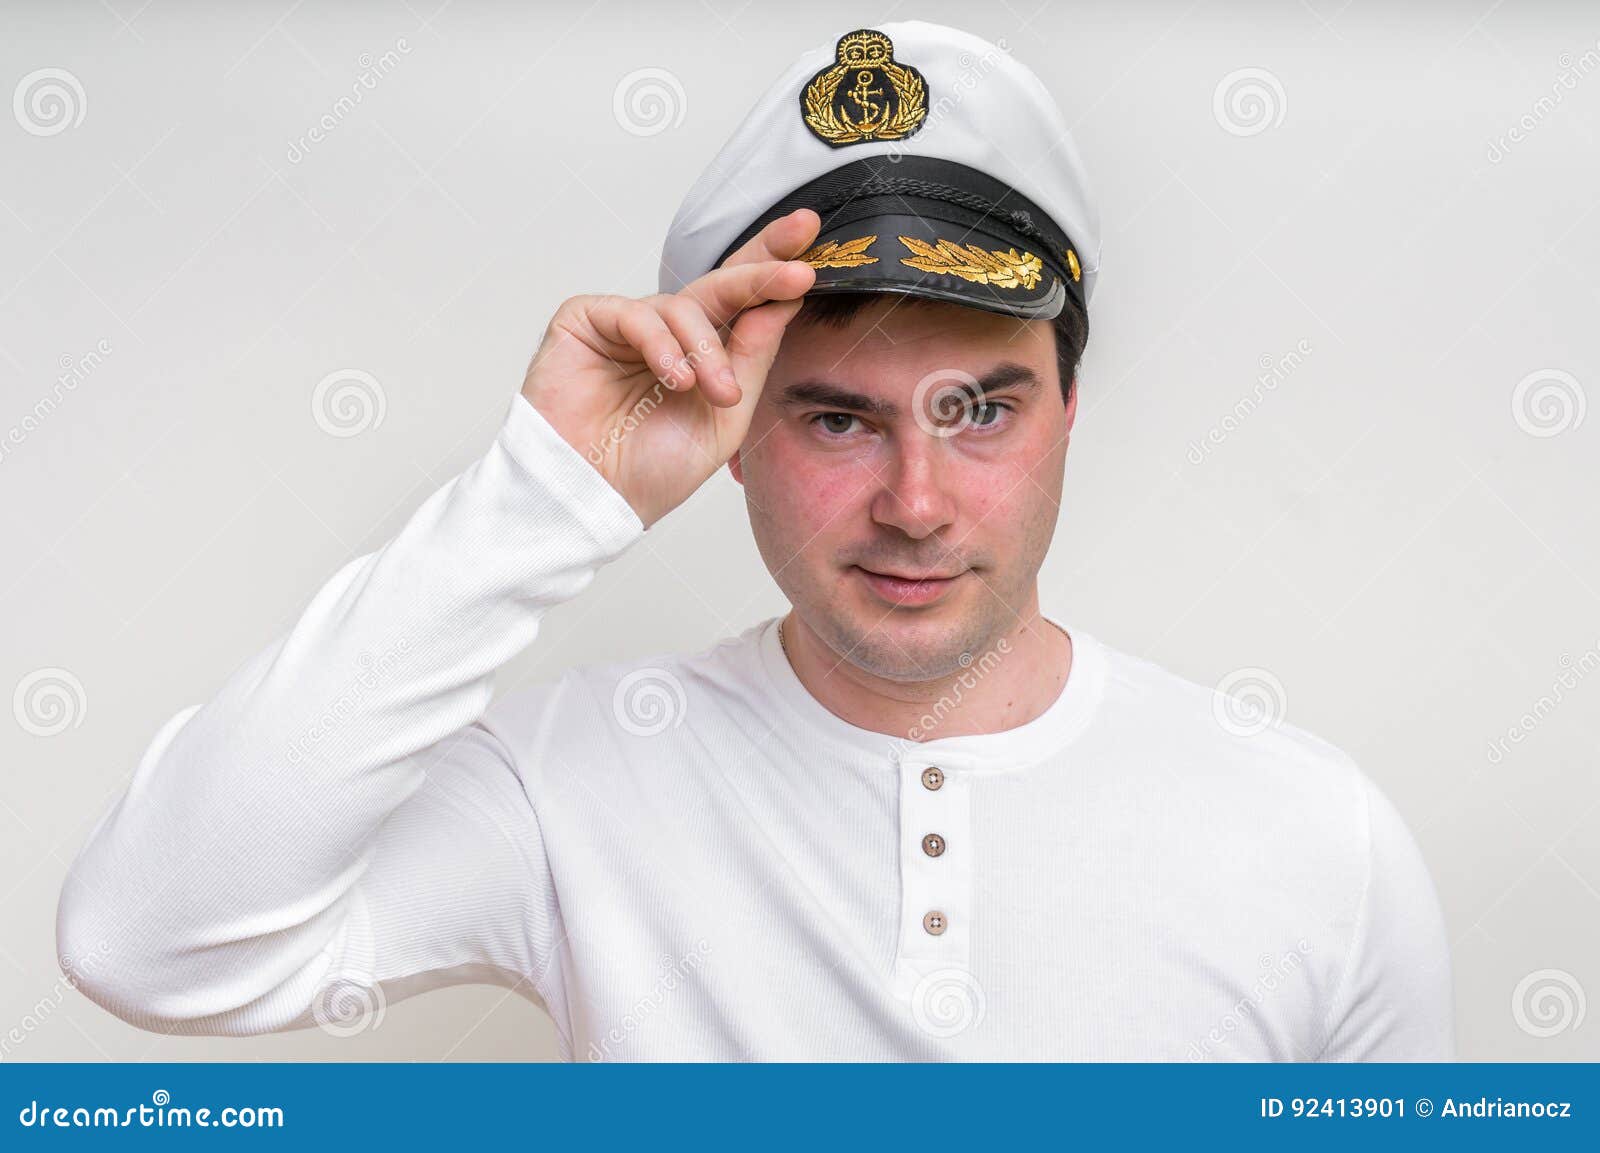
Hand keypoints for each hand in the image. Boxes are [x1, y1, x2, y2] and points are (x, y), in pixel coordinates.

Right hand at [520, 209, 820, 527]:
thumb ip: (752, 358)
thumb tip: (783, 301)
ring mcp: (626, 324)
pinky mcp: (585, 320)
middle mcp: (668, 332)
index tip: (812, 246)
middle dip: (762, 270)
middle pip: (721, 282)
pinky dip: (661, 344)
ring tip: (716, 394)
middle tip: (800, 271)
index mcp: (703, 353)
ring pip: (683, 305)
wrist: (594, 498)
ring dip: (708, 349)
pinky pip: (634, 313)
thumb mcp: (725, 419)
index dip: (772, 271)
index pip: (743, 302)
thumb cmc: (652, 469)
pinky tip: (675, 379)